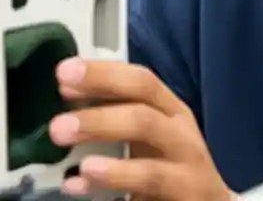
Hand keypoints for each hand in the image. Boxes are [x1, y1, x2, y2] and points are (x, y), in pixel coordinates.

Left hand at [50, 58, 230, 200]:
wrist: (204, 196)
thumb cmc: (167, 157)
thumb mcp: (147, 127)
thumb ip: (113, 109)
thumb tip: (66, 93)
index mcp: (169, 108)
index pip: (140, 82)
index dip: (103, 76)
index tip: (64, 73)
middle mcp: (181, 136)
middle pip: (144, 121)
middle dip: (100, 121)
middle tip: (58, 126)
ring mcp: (186, 173)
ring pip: (151, 170)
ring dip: (115, 171)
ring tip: (84, 168)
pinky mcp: (184, 199)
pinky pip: (149, 197)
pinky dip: (117, 195)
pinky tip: (85, 191)